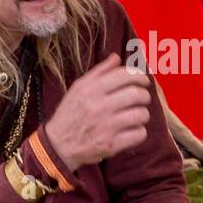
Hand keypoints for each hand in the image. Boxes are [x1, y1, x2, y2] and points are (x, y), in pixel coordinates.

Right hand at [43, 53, 151, 172]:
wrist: (57, 145)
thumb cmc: (70, 114)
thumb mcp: (78, 89)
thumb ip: (99, 72)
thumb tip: (117, 57)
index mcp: (91, 90)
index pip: (124, 76)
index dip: (139, 76)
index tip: (143, 81)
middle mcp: (99, 107)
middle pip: (136, 94)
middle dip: (144, 95)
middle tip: (142, 98)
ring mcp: (106, 127)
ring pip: (141, 114)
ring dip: (143, 113)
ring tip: (137, 115)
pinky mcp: (111, 145)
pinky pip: (138, 134)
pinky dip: (140, 131)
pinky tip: (133, 130)